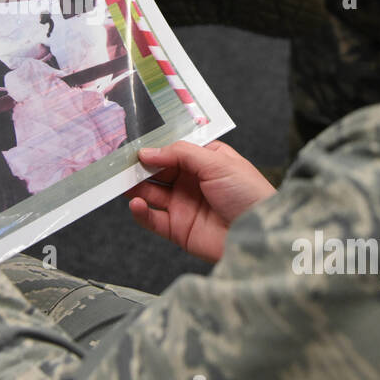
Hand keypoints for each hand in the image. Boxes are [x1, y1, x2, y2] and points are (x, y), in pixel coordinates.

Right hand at [126, 141, 274, 262]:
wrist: (260, 235)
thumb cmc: (249, 195)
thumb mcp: (217, 162)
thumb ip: (180, 153)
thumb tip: (148, 152)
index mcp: (205, 161)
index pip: (173, 151)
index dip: (154, 148)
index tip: (133, 145)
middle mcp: (192, 182)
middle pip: (158, 171)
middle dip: (139, 167)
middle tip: (119, 163)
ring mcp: (184, 206)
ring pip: (150, 194)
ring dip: (134, 187)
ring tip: (121, 182)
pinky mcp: (178, 229)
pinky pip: (152, 220)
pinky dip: (140, 212)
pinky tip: (135, 203)